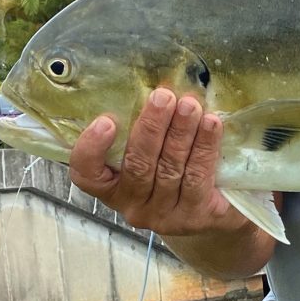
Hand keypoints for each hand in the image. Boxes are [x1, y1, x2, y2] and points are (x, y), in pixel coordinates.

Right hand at [67, 88, 255, 238]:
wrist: (213, 210)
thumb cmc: (173, 169)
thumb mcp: (151, 151)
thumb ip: (142, 128)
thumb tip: (148, 83)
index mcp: (111, 187)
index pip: (86, 175)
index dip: (91, 149)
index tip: (106, 120)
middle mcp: (133, 205)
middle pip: (138, 165)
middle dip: (152, 127)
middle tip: (163, 97)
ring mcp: (163, 215)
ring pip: (170, 169)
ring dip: (181, 133)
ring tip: (190, 105)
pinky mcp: (194, 217)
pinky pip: (197, 178)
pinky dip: (204, 147)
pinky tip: (211, 125)